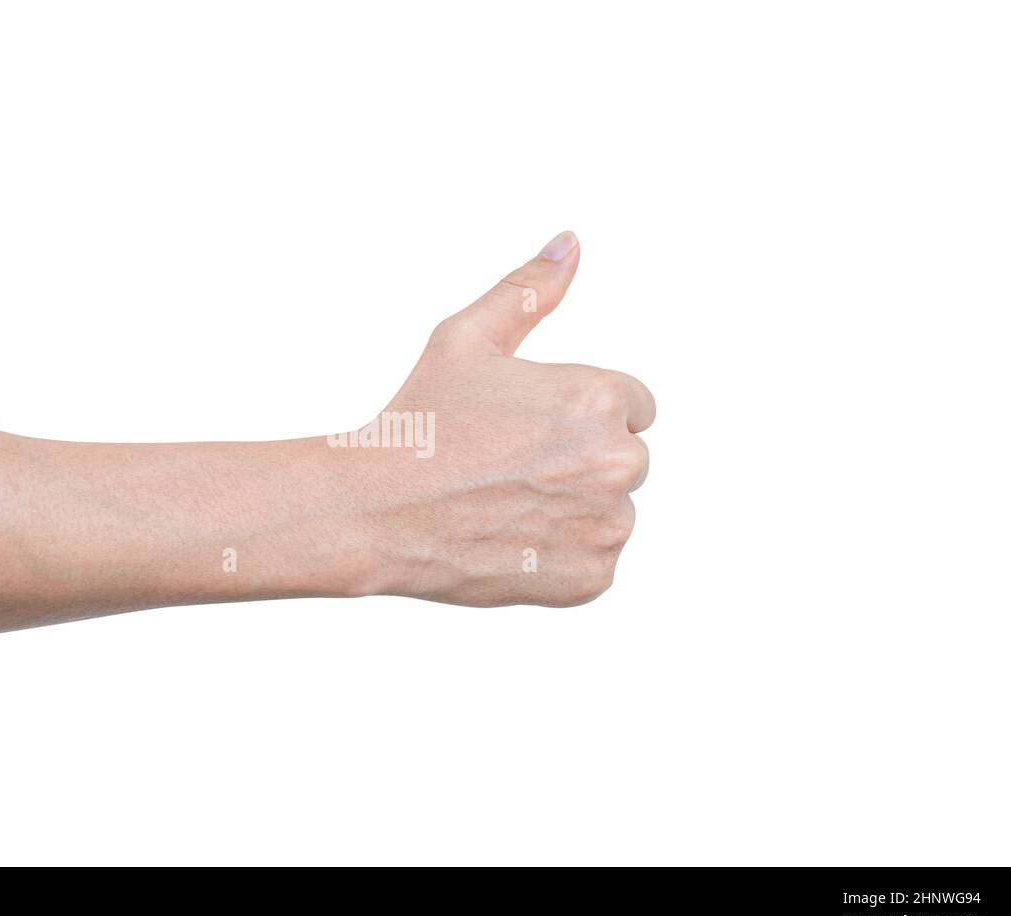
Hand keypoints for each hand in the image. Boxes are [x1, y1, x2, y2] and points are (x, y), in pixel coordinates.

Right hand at [346, 231, 654, 606]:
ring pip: (611, 513)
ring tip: (504, 507)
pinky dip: (561, 557)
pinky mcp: (592, 578)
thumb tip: (571, 242)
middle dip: (579, 463)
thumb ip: (528, 291)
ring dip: (573, 511)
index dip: (576, 416)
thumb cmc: (419, 421)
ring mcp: (608, 526)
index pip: (634, 406)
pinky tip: (509, 541)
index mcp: (601, 397)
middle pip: (624, 461)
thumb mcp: (466, 338)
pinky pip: (595, 562)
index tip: (527, 431)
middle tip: (507, 470)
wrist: (377, 511)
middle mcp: (618, 461)